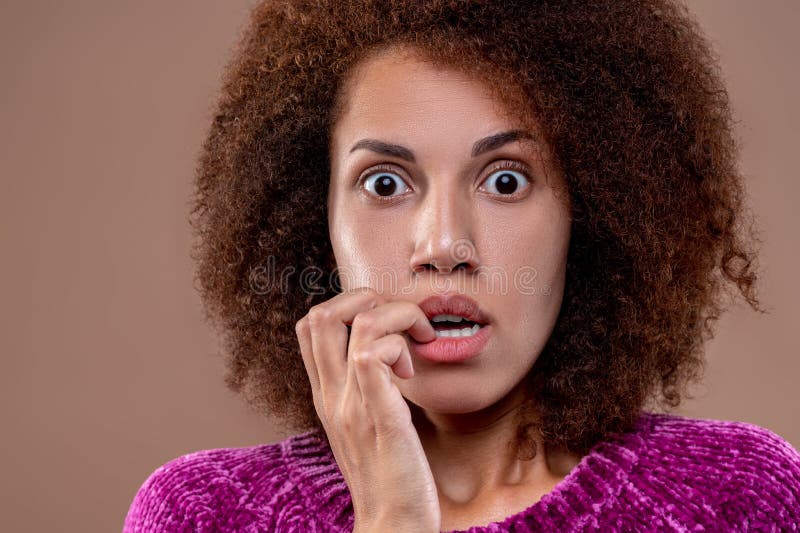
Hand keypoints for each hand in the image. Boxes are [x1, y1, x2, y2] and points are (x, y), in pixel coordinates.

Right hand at [295, 287, 440, 531]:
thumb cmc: (387, 474)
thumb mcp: (362, 425)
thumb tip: (381, 354)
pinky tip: (411, 372)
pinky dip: (398, 347)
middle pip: (322, 313)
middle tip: (403, 323)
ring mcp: (352, 406)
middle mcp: (331, 396)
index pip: (309, 324)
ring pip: (359, 323)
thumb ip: (362, 390)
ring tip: (417, 343)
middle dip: (369, 297)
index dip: (346, 304)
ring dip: (398, 317)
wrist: (393, 524)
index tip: (384, 324)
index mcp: (325, 395)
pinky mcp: (379, 418)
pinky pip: (373, 358)